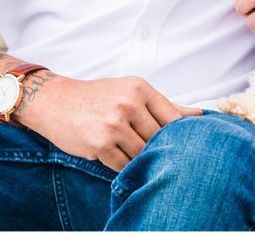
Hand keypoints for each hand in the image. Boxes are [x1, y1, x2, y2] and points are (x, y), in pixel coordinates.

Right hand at [18, 74, 200, 171]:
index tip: (175, 141)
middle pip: (159, 139)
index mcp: (140, 88)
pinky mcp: (100, 145)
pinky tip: (115, 155)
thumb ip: (164, 105)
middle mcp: (128, 104)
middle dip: (156, 148)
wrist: (55, 101)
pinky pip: (123, 165)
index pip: (173, 119)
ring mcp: (114, 125)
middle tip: (149, 149)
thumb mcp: (131, 91)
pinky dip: (123, 165)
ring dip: (139, 158)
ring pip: (143, 154)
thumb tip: (199, 115)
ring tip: (129, 149)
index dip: (177, 135)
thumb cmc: (98, 96)